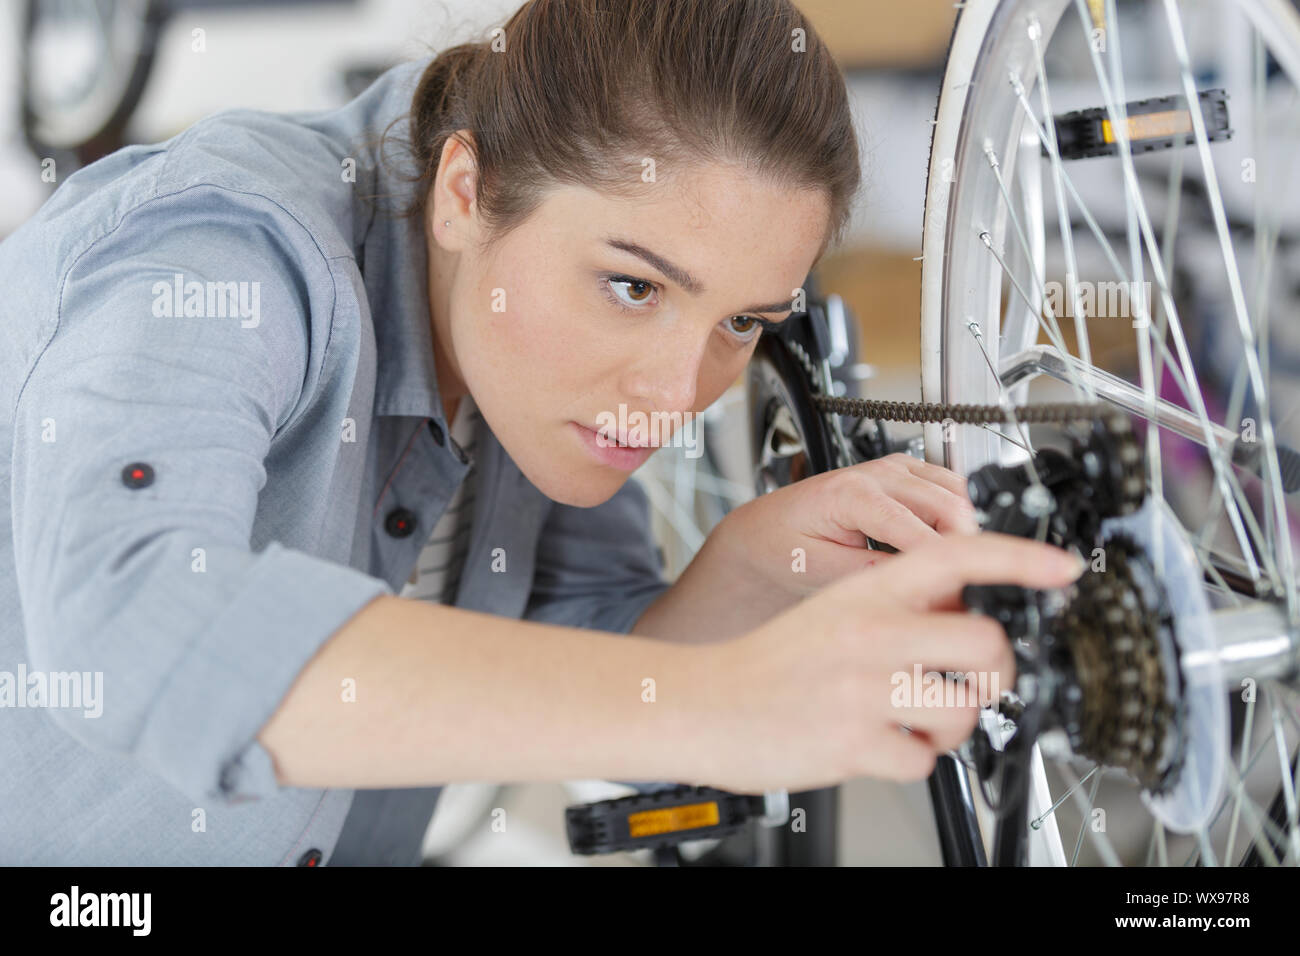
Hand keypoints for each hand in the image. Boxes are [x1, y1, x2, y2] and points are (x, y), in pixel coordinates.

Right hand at [689, 533, 1085, 793]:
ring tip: (919, 723)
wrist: (701, 702)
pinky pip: (923, 762)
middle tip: (978, 679)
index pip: (956, 557)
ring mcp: (862, 690)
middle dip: (996, 671)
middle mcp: (869, 635)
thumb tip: (963, 617)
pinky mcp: (852, 745)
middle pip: (984, 643)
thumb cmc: (767, 663)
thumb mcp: (830, 611)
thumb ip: (893, 609)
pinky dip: (913, 761)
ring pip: (963, 709)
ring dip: (952, 726)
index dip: (1018, 557)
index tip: (1062, 568)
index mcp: (864, 594)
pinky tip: (882, 746)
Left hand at [713, 452, 979, 608]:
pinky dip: (957, 516)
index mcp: (851, 493)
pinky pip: (950, 487)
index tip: (958, 593)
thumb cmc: (784, 545)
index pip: (916, 529)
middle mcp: (876, 473)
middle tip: (965, 589)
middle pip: (949, 505)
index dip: (942, 563)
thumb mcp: (820, 570)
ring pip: (957, 493)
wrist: (767, 528)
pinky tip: (944, 546)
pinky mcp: (904, 473)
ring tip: (954, 571)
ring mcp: (893, 468)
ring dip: (964, 530)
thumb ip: (871, 573)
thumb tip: (921, 581)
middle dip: (964, 548)